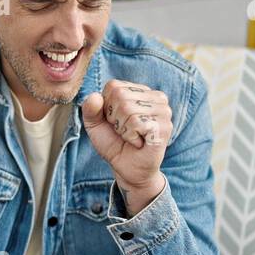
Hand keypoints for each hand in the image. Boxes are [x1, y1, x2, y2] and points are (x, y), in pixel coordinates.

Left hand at [81, 79, 171, 203]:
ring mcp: (163, 111)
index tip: (115, 121)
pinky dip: (130, 136)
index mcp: (140, 91)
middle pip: (120, 96)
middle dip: (114, 118)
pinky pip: (137, 123)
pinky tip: (138, 142)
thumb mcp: (95, 125)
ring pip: (128, 109)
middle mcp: (156, 97)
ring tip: (132, 136)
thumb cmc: (114, 143)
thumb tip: (94, 96)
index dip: (106, 107)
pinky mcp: (165, 126)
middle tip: (124, 131)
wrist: (127, 168)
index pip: (113, 86)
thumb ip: (90, 109)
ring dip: (123, 129)